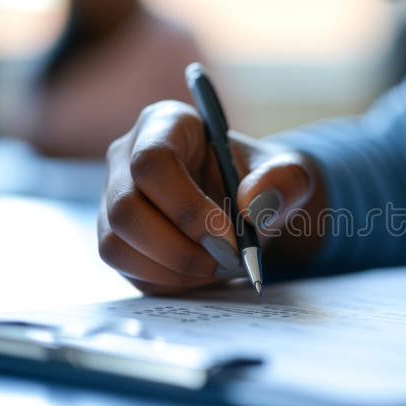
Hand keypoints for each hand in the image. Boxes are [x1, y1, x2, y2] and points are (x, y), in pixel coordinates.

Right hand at [98, 100, 324, 293]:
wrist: (253, 211)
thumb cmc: (264, 184)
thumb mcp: (291, 176)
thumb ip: (284, 182)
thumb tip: (254, 205)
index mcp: (167, 124)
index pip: (152, 161)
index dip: (187, 207)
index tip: (229, 237)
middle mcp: (127, 157)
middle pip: (126, 208)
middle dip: (179, 247)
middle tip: (228, 262)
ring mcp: (113, 198)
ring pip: (116, 243)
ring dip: (173, 268)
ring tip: (220, 267)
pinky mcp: (116, 237)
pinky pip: (124, 267)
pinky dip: (166, 281)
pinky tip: (201, 273)